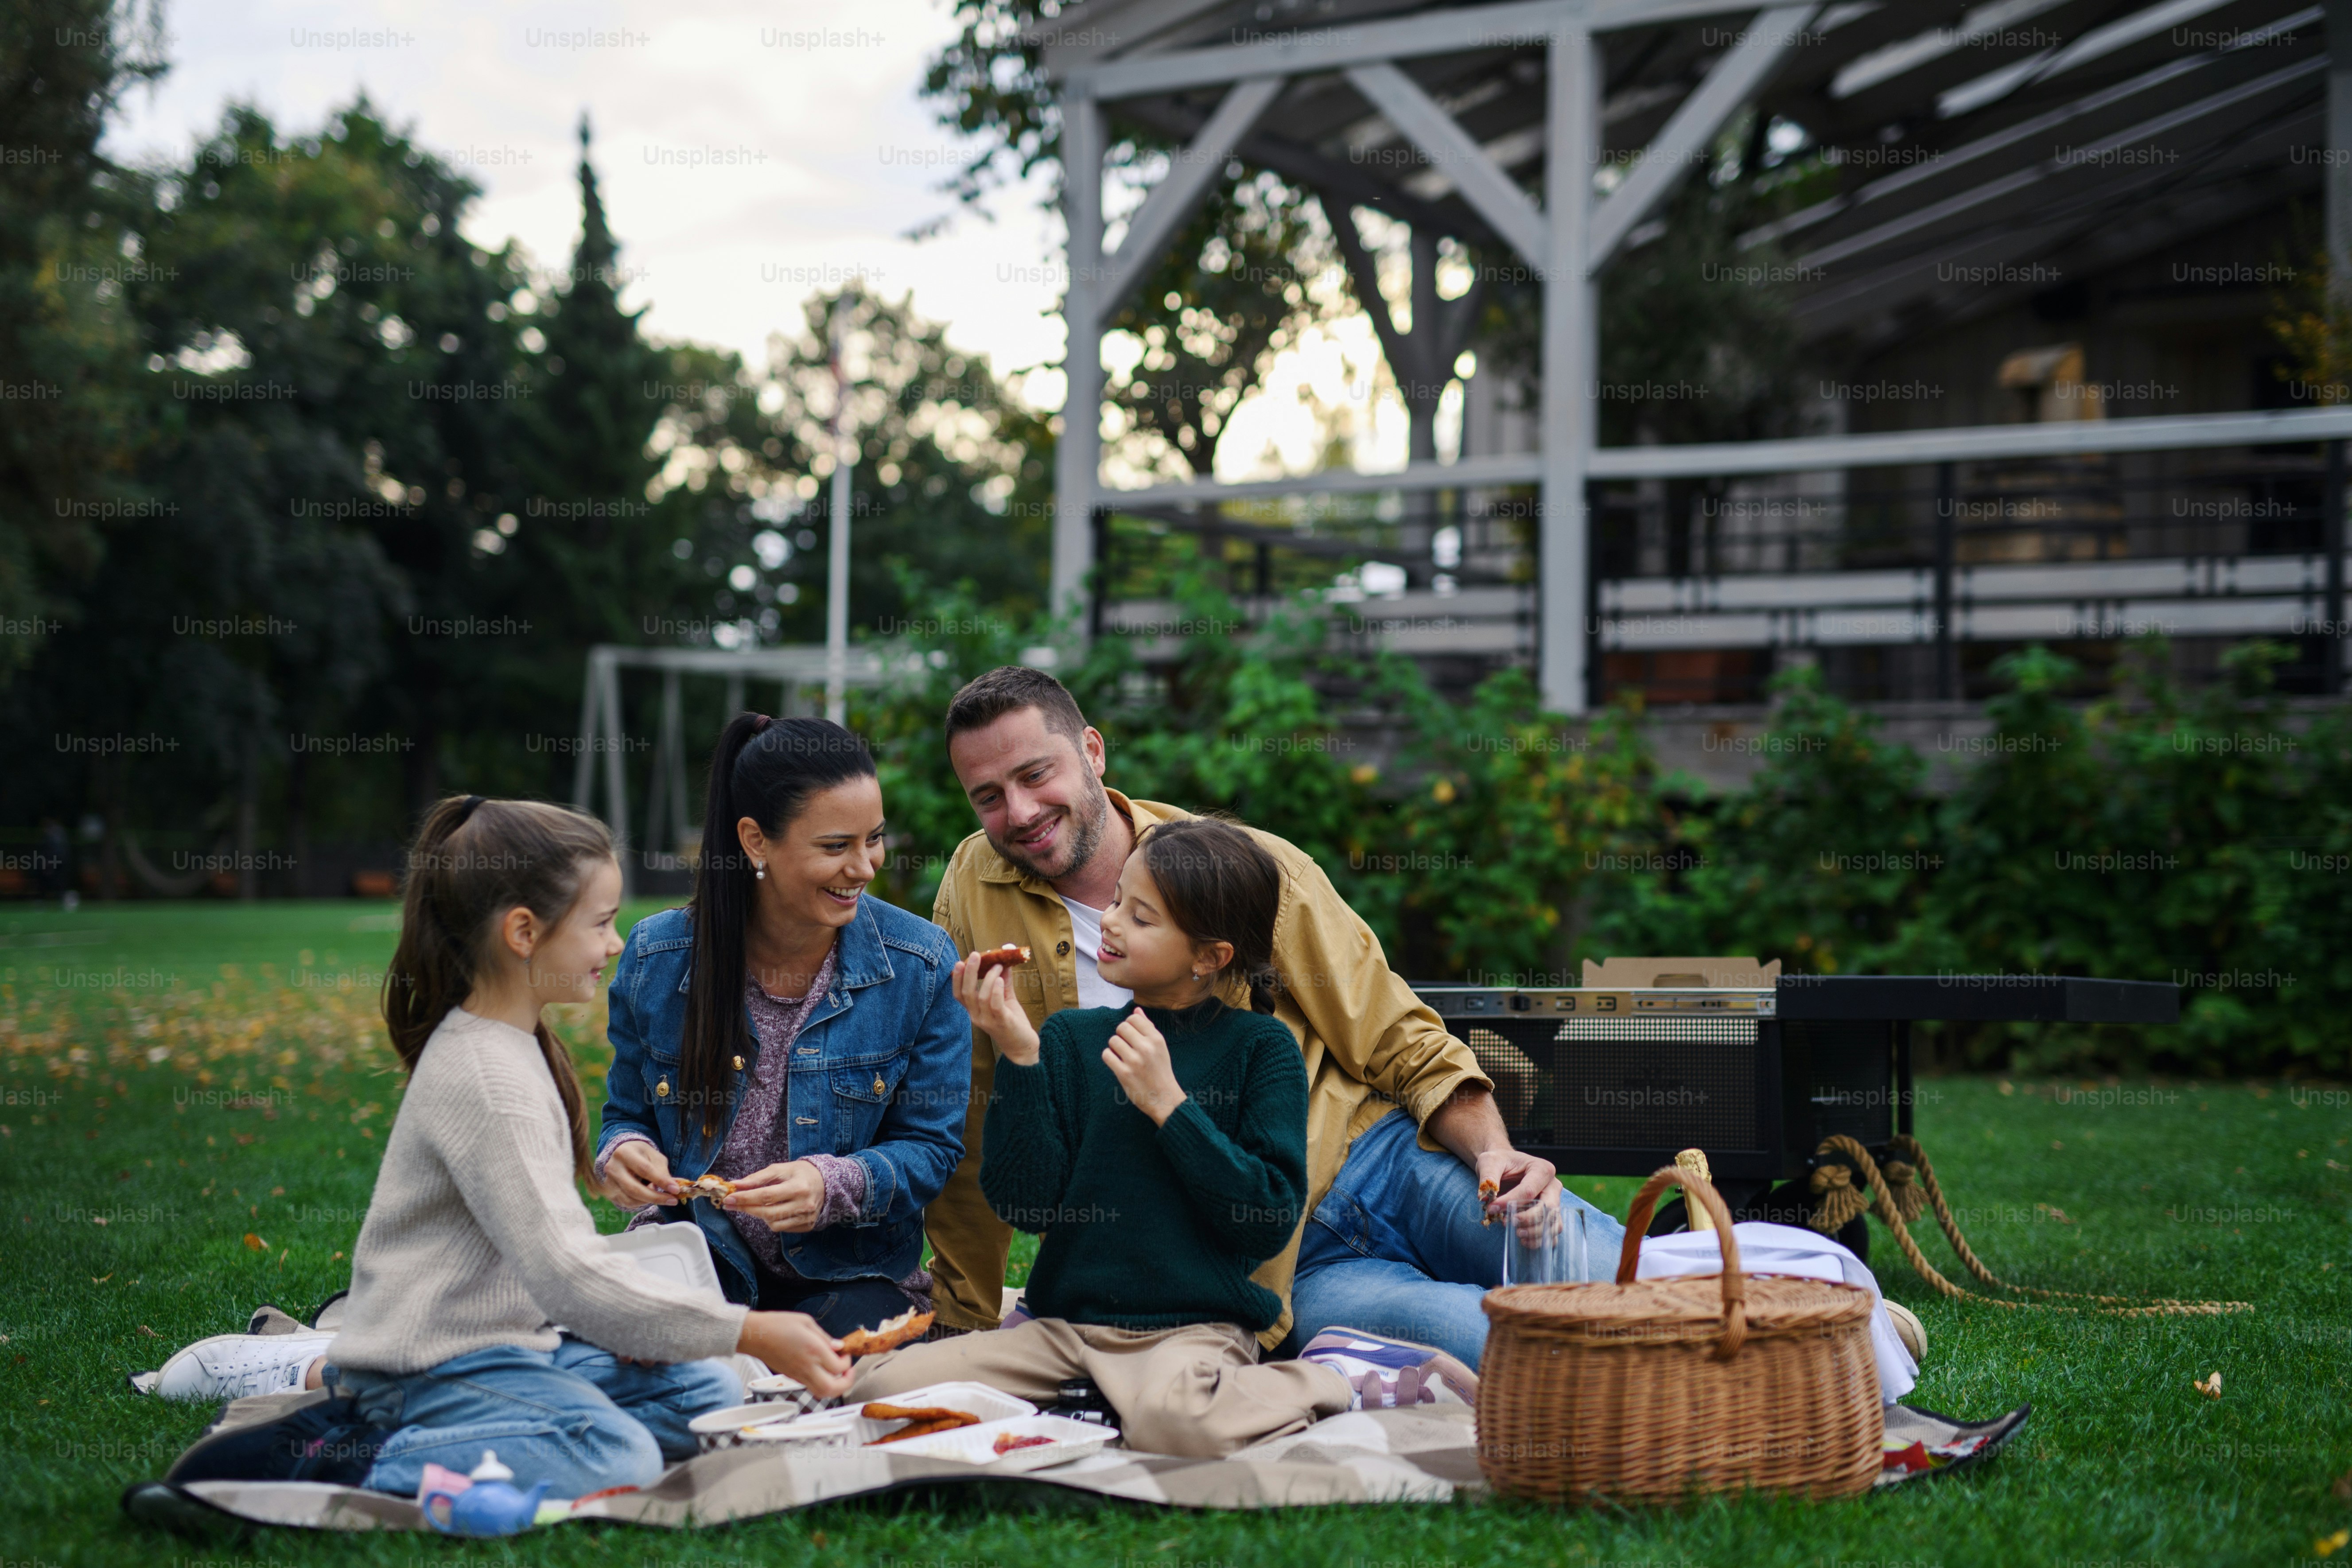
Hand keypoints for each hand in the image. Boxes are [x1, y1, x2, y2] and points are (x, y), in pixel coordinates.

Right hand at [601, 1140, 678, 1208]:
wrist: (621, 1153)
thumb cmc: (640, 1154)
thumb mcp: (654, 1156)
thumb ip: (662, 1171)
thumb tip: (672, 1188)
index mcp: (624, 1153)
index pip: (644, 1169)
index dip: (661, 1181)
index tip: (675, 1189)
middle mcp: (612, 1168)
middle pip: (634, 1188)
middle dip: (655, 1197)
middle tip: (672, 1201)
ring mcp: (608, 1182)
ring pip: (630, 1199)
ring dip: (649, 1201)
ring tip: (661, 1196)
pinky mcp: (609, 1193)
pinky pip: (626, 1203)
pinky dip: (641, 1203)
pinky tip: (649, 1197)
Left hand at [724, 1160, 826, 1231]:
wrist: (827, 1183)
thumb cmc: (801, 1173)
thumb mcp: (780, 1169)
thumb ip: (757, 1178)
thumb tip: (735, 1185)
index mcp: (798, 1187)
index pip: (766, 1196)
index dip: (745, 1198)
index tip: (729, 1198)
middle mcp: (804, 1205)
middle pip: (768, 1213)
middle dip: (746, 1208)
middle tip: (731, 1204)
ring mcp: (807, 1218)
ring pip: (773, 1224)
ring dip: (760, 1215)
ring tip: (759, 1204)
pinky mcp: (807, 1226)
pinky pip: (782, 1228)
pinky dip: (773, 1220)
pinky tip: (774, 1210)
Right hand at [736, 1310, 851, 1397]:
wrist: (754, 1335)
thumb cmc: (776, 1325)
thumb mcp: (806, 1322)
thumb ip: (824, 1336)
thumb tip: (837, 1346)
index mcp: (814, 1351)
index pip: (839, 1367)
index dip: (847, 1362)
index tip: (845, 1353)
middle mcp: (807, 1366)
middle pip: (832, 1388)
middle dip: (845, 1383)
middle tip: (848, 1371)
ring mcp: (798, 1375)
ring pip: (821, 1392)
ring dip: (833, 1386)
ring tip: (836, 1374)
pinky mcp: (791, 1377)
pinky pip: (810, 1386)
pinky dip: (820, 1382)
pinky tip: (820, 1369)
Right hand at [952, 951, 1040, 1065]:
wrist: (1023, 1047)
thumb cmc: (1012, 1021)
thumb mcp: (1005, 998)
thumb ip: (1003, 980)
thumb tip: (1004, 958)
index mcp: (974, 1010)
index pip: (958, 994)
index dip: (956, 979)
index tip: (959, 962)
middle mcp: (976, 1016)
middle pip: (966, 993)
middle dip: (969, 973)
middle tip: (976, 955)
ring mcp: (988, 1021)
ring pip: (981, 997)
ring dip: (989, 978)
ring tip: (999, 965)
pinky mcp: (1001, 1023)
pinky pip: (995, 1006)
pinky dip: (996, 991)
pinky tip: (1001, 980)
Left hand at [1102, 1008, 1185, 1125]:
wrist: (1164, 1098)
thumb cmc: (1161, 1071)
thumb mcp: (1160, 1047)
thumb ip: (1148, 1027)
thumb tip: (1136, 1010)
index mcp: (1157, 1039)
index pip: (1133, 1018)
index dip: (1129, 1025)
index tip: (1132, 1036)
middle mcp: (1146, 1048)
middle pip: (1121, 1027)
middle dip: (1121, 1035)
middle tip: (1126, 1047)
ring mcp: (1134, 1061)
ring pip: (1113, 1040)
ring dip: (1115, 1047)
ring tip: (1122, 1056)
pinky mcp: (1124, 1073)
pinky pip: (1107, 1055)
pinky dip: (1109, 1058)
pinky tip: (1117, 1063)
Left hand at [1475, 1146, 1560, 1237]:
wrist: (1505, 1166)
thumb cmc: (1499, 1162)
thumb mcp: (1490, 1161)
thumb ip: (1487, 1176)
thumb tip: (1484, 1197)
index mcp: (1542, 1169)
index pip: (1529, 1191)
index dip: (1510, 1202)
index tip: (1492, 1209)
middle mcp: (1553, 1186)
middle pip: (1547, 1208)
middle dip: (1527, 1219)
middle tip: (1506, 1223)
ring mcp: (1554, 1201)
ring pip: (1552, 1222)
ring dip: (1535, 1233)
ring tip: (1517, 1234)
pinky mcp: (1550, 1215)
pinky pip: (1551, 1231)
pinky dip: (1541, 1239)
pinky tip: (1524, 1241)